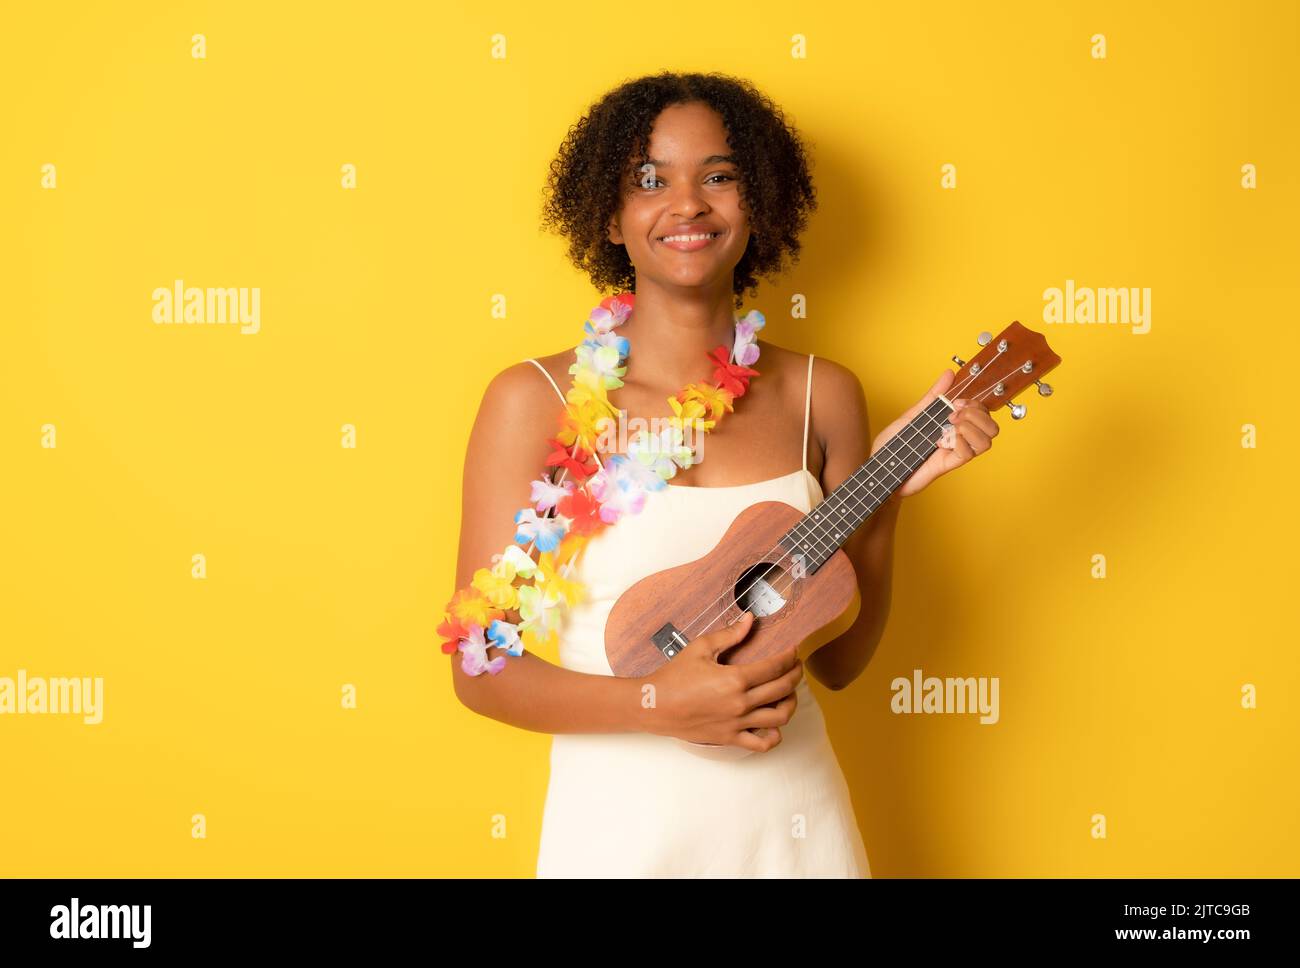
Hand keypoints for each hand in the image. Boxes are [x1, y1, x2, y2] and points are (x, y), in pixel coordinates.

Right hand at [636, 611, 802, 752]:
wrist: (654, 705)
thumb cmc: (674, 676)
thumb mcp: (700, 648)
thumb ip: (729, 634)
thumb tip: (750, 620)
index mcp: (735, 679)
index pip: (775, 667)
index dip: (789, 657)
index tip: (793, 651)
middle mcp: (740, 703)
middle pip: (782, 689)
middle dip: (795, 675)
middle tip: (796, 667)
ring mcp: (737, 723)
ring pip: (780, 718)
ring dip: (791, 703)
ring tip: (789, 693)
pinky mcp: (730, 738)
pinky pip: (762, 743)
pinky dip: (775, 736)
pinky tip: (774, 724)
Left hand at [869, 369, 999, 498]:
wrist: (880, 467)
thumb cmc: (895, 443)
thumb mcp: (914, 413)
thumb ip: (933, 396)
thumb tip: (949, 374)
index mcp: (953, 425)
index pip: (983, 413)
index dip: (977, 405)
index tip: (958, 401)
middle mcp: (958, 438)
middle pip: (992, 428)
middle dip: (977, 415)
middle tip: (954, 415)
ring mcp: (954, 452)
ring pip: (985, 442)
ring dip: (971, 429)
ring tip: (950, 427)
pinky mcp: (946, 464)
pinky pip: (966, 454)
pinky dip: (958, 442)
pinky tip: (942, 440)